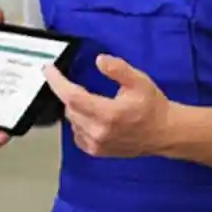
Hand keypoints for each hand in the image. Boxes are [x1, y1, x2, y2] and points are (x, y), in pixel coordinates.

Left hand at [43, 54, 174, 157]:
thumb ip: (118, 69)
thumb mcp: (139, 81)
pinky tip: (93, 117)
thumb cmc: (152, 106)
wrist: (163, 133)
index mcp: (109, 113)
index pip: (72, 96)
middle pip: (70, 107)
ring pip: (72, 120)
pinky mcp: (96, 151)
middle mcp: (99, 132)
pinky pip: (77, 133)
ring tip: (92, 101)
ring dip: (75, 108)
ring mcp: (96, 144)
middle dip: (70, 93)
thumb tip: (99, 60)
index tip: (48, 69)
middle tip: (81, 85)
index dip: (57, 82)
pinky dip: (79, 122)